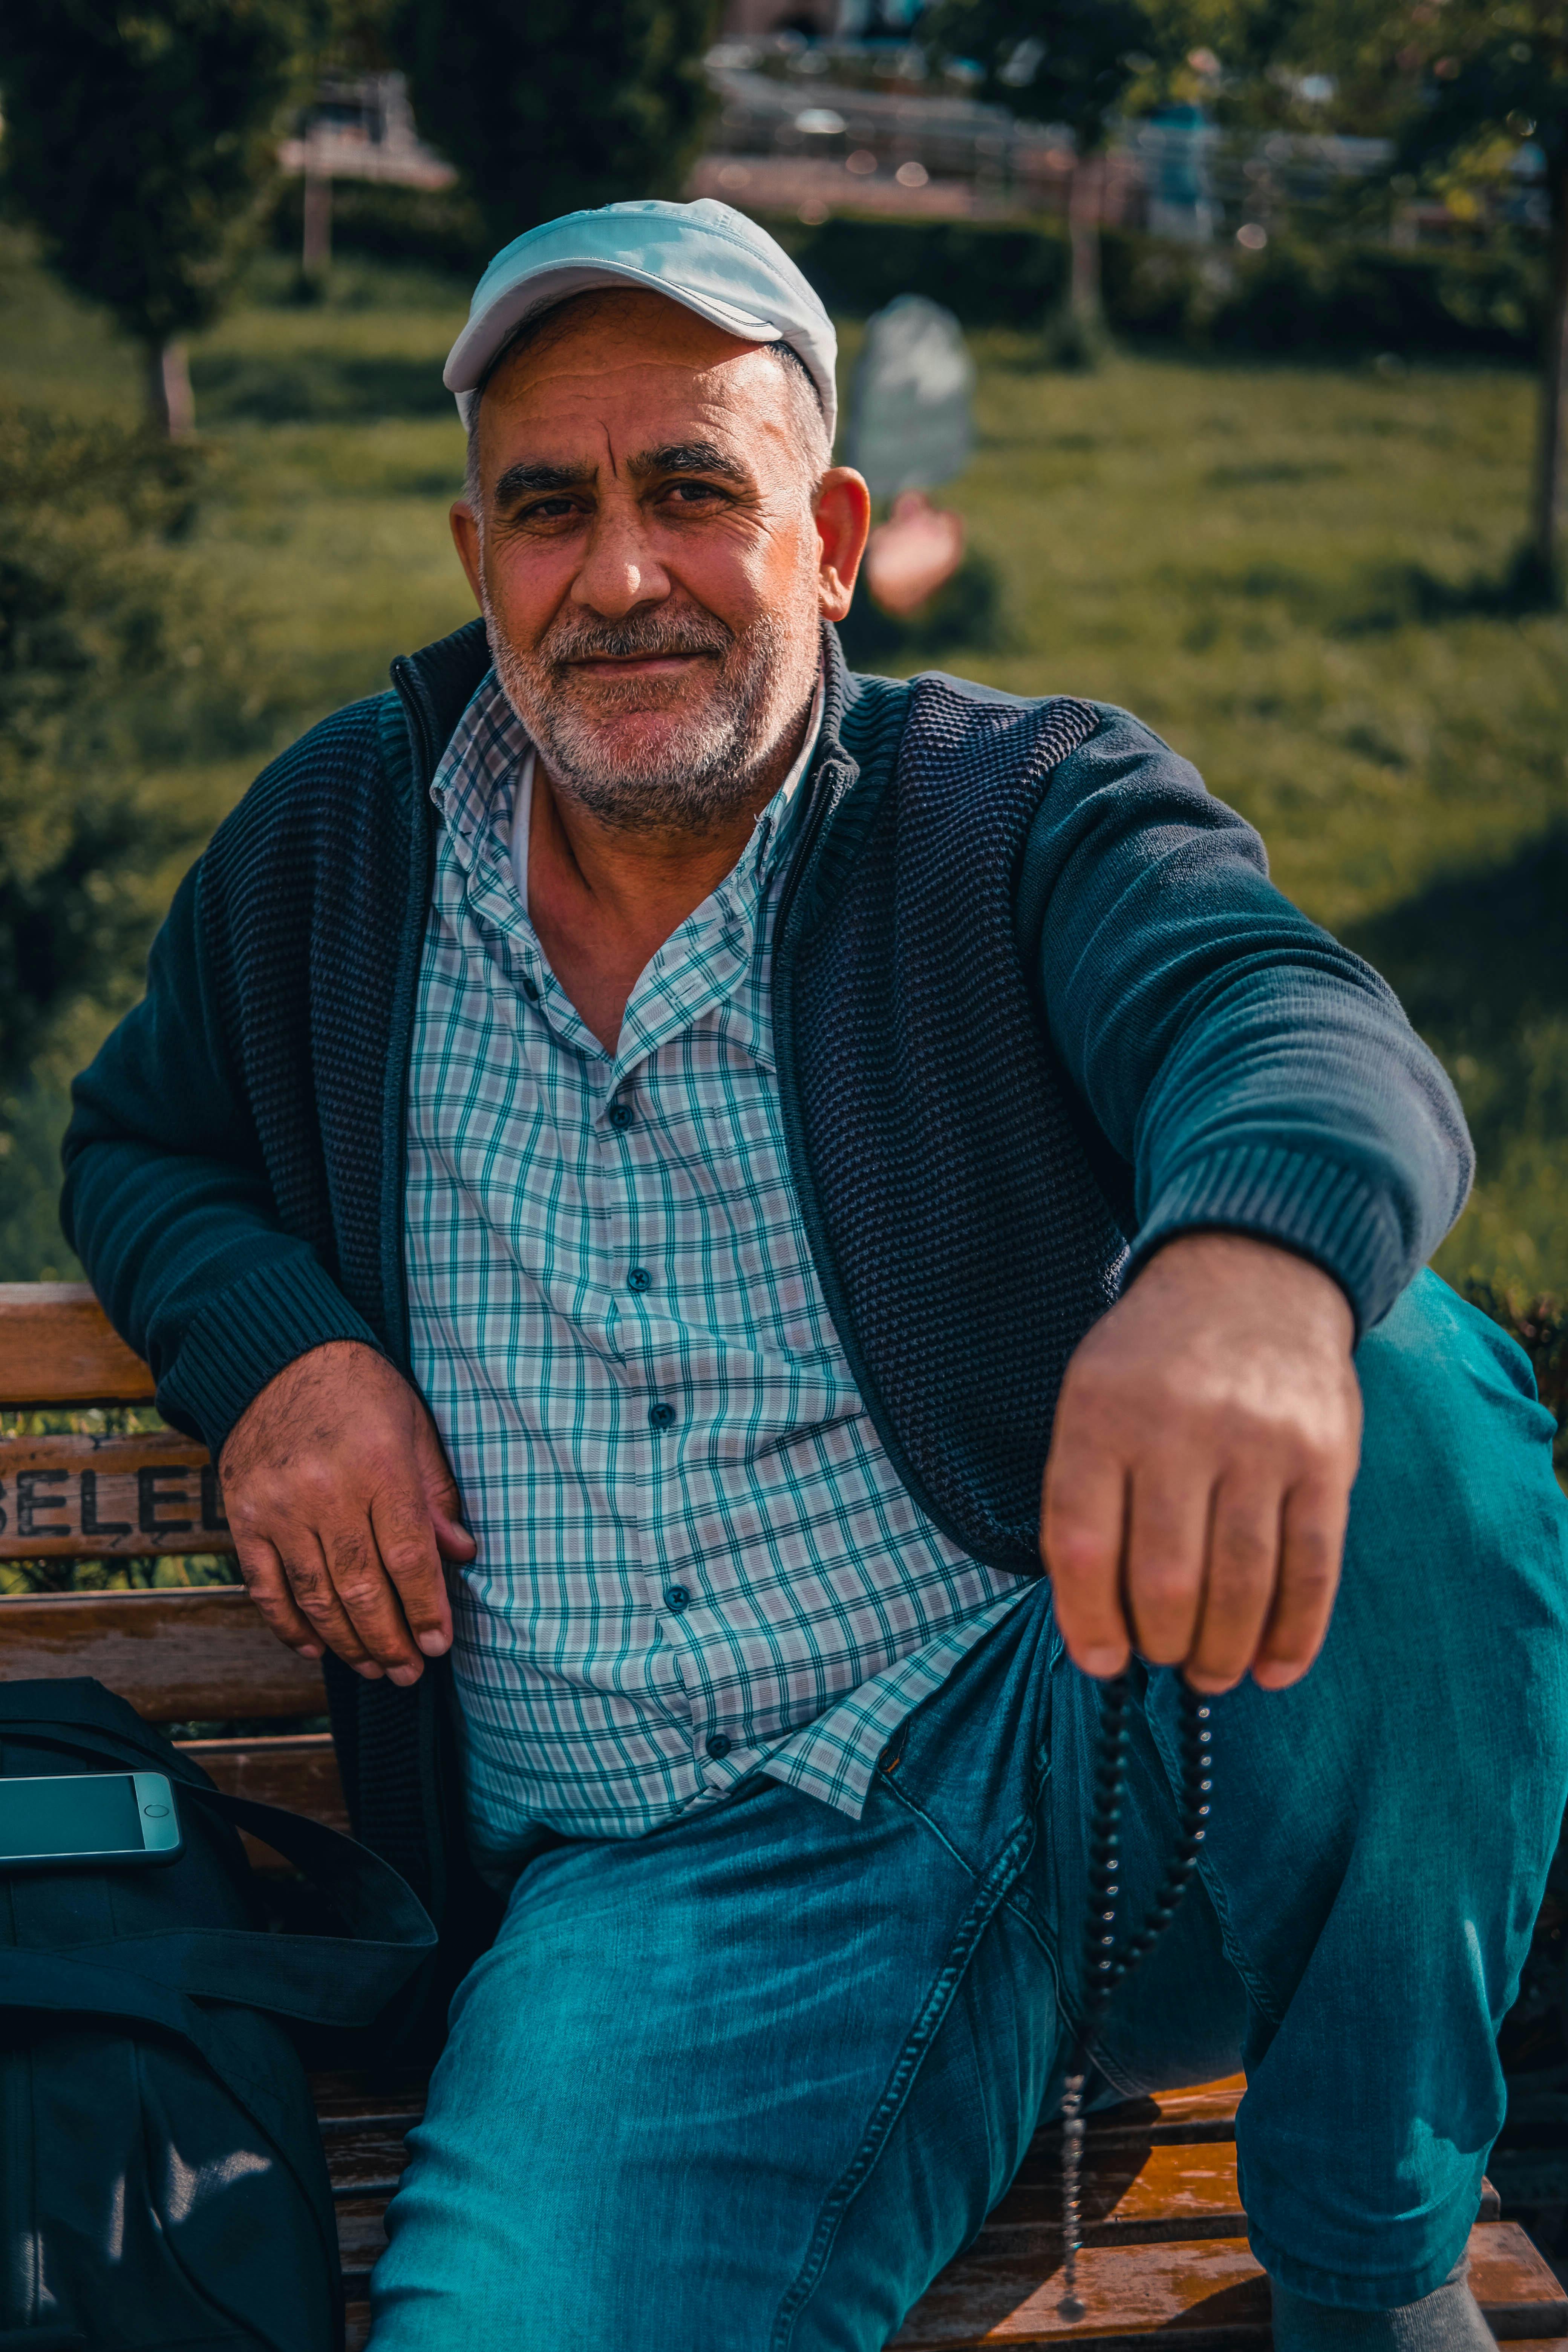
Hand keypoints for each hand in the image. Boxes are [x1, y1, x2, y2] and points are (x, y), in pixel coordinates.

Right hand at [219, 1341, 475, 1685]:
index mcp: (378, 1465)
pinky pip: (265, 1586)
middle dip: (391, 1640)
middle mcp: (325, 1491)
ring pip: (316, 1596)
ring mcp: (278, 1507)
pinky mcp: (242, 1516)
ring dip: (347, 1642)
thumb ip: (435, 1494)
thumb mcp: (413, 1425)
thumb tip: (461, 1555)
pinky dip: (289, 1625)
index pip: (408, 1557)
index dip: (426, 1608)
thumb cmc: (358, 1388)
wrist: (272, 1355)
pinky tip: (315, 1647)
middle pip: (362, 1587)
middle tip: (411, 1671)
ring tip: (375, 1667)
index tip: (441, 1644)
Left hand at [1041, 1234, 1361, 1693]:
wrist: (1254, 1277)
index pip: (1081, 1544)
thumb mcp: (1090, 1398)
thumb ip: (1082, 1499)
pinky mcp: (1324, 1459)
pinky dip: (1294, 1635)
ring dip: (1222, 1652)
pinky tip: (1274, 1668)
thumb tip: (1094, 1632)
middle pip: (1165, 1578)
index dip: (1087, 1621)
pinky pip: (1313, 1568)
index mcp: (1102, 1414)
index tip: (1100, 1662)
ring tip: (1209, 1672)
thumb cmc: (1156, 1360)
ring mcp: (1259, 1442)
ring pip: (1241, 1585)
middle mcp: (1180, 1426)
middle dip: (1160, 1643)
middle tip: (1161, 1656)